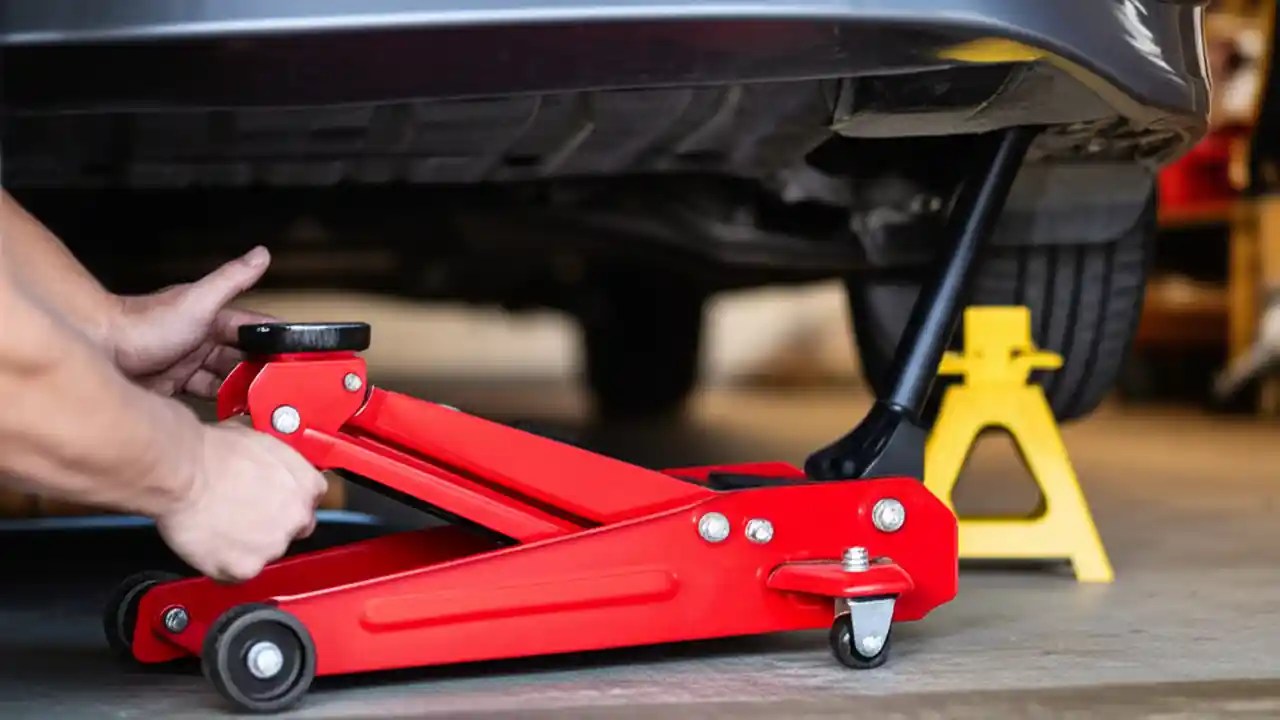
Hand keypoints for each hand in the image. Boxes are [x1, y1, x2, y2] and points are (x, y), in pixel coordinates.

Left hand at [111, 247, 274, 397]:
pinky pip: (207, 396)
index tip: (298, 354)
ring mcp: (189, 364)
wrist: (101, 353)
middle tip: (283, 387)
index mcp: (212, 319)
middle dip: (262, 371)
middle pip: (243, 358)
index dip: (275, 341)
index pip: (253, 329)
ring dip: (243, 389)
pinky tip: (234, 410)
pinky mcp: (175, 385)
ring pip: (227, 378)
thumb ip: (231, 280)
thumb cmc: (143, 324)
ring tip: (263, 403)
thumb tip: (261, 255)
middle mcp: (202, 340)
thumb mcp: (197, 301)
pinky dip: (222, 402)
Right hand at [155, 422, 327, 582]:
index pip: (308, 502)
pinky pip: (236, 574)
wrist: (184, 472)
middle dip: (268, 527)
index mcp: (307, 485)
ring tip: (217, 527)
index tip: (269, 503)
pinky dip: (222, 565)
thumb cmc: (214, 451)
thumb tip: (267, 468)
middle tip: (239, 517)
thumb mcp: (261, 442)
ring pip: (263, 554)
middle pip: (290, 531)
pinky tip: (208, 545)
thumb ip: (277, 465)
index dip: (285, 503)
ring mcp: (273, 546)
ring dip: (245, 547)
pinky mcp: (245, 568)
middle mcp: (298, 518)